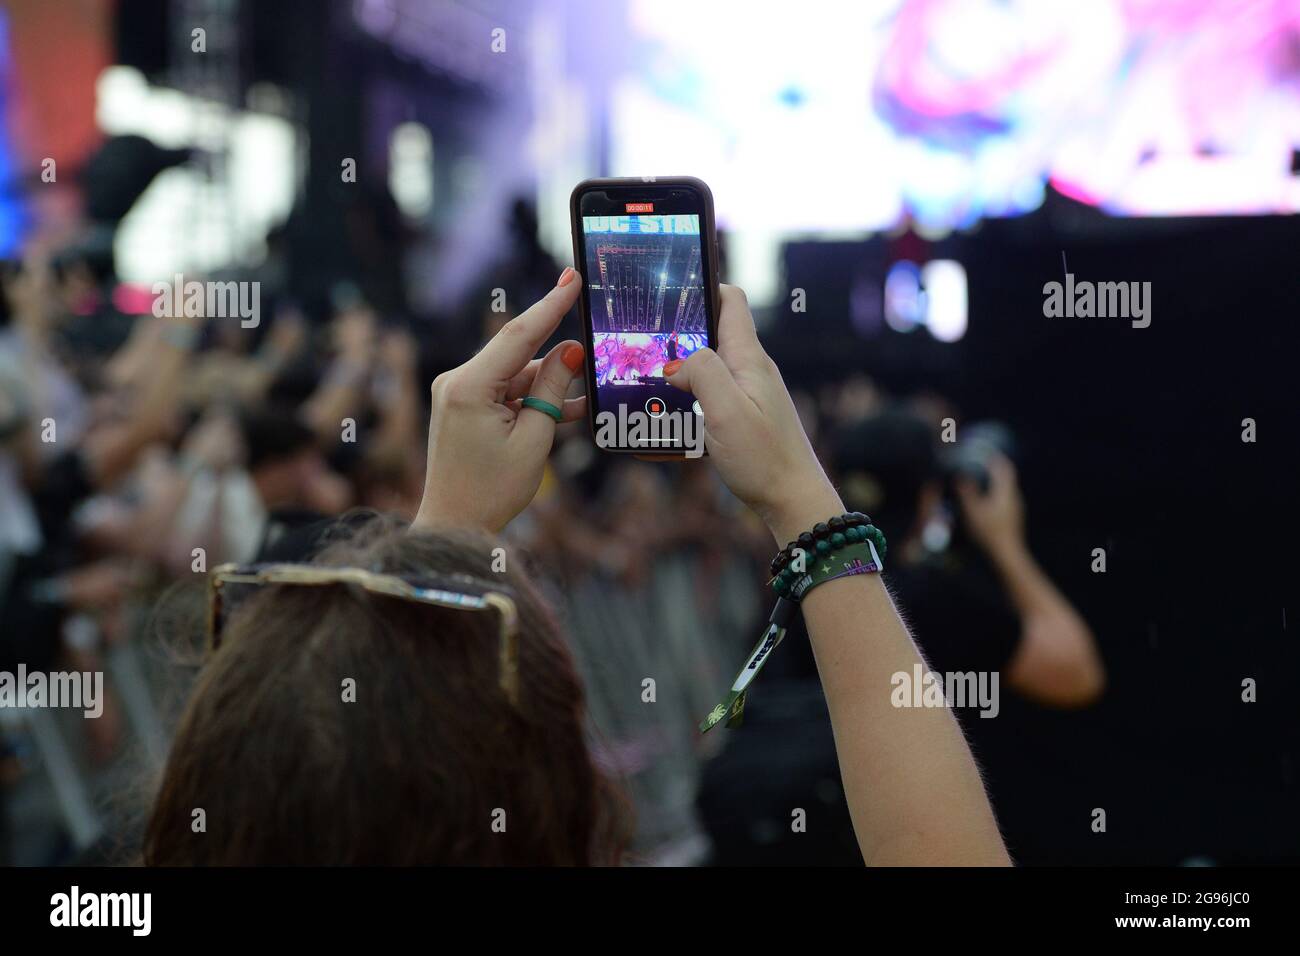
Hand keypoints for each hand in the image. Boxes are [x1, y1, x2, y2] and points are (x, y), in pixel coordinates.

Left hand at [412, 268, 585, 533]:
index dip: (551, 305)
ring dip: (550, 387)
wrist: (453, 525)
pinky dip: (533, 400)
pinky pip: (507, 392)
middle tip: (595, 351)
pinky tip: (568, 408)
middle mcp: (457, 382)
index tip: (571, 277)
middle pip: (519, 355)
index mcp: (469, 387)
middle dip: (558, 358)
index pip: (518, 335)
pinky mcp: (465, 406)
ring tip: (586, 399)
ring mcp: (459, 393)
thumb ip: (553, 390)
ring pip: (517, 376)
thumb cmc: (491, 491)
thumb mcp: (534, 440)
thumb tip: (570, 351)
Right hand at [664, 285, 842, 543]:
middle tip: (640, 341)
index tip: (668, 287)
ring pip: (706, 366)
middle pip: (711, 332)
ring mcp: (748, 393)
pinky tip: (665, 416)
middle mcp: (750, 369)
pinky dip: (685, 400)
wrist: (792, 501)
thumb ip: (702, 372)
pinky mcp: (743, 416)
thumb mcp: (726, 411)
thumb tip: (675, 361)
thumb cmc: (764, 458)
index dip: (702, 285)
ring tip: (643, 381)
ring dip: (677, 371)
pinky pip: (709, 396)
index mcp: (748, 358)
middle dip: (677, 333)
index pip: (730, 300)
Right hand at [954, 453, 1025, 554]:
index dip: (994, 457)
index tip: (984, 452)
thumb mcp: (972, 511)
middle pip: (1006, 477)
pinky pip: (1005, 499)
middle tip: (978, 464)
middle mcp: (1014, 497)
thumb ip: (966, 491)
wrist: (1007, 554)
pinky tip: (984, 502)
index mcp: (1006, 492)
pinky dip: (995, 494)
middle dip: (993, 469)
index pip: (1004, 467)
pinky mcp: (1014, 518)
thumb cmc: (989, 532)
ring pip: (1005, 489)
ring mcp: (1016, 508)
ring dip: (994, 482)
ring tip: (979, 482)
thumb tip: (960, 475)